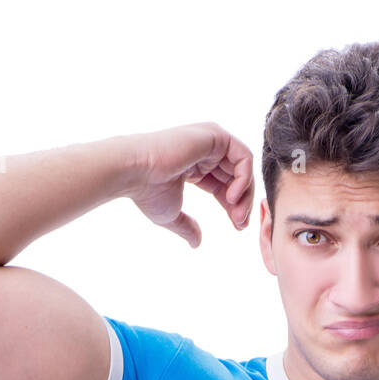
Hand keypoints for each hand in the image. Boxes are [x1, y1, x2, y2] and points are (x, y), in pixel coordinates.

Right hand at [124, 122, 253, 247]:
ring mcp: (211, 141)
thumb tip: (196, 243)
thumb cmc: (147, 191)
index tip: (238, 226)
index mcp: (196, 165)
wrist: (133, 172)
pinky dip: (244, 179)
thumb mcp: (172, 214)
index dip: (234, 206)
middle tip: (240, 225)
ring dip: (245, 195)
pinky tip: (232, 197)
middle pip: (237, 176)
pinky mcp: (216, 136)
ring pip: (244, 168)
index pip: (226, 185)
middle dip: (243, 203)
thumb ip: (187, 226)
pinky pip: (244, 158)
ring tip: (237, 215)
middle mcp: (205, 150)